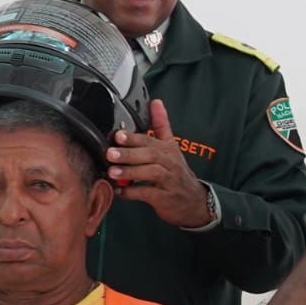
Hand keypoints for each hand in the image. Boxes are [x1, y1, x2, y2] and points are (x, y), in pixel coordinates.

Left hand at [107, 99, 213, 227]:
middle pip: (151, 155)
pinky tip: (119, 191)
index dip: (135, 138)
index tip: (118, 135)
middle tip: (111, 153)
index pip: (151, 141)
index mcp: (168, 150)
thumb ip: (161, 125)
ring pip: (151, 173)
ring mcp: (169, 181)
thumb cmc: (177, 173)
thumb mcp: (172, 147)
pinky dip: (132, 193)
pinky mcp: (165, 198)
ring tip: (112, 172)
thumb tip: (156, 102)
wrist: (194, 201)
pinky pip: (148, 194)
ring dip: (130, 172)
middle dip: (130, 154)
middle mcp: (170, 163)